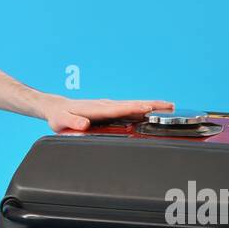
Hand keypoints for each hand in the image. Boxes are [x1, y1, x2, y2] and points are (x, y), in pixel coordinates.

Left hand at [41, 96, 174, 133]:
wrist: (57, 108)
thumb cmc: (60, 116)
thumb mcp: (62, 121)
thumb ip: (72, 122)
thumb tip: (84, 123)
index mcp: (98, 109)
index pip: (120, 108)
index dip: (135, 109)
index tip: (150, 109)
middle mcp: (106, 105)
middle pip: (133, 104)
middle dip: (152, 105)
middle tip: (171, 106)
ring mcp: (109, 106)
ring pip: (134, 105)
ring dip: (151, 106)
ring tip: (169, 107)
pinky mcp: (110, 110)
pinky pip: (129, 109)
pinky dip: (143, 110)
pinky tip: (152, 113)